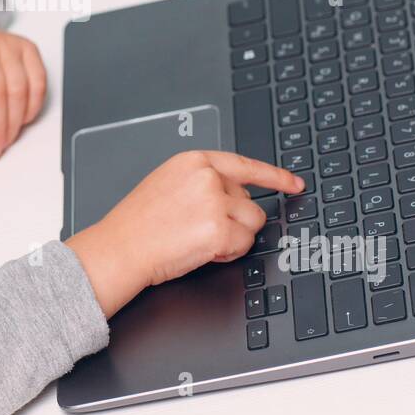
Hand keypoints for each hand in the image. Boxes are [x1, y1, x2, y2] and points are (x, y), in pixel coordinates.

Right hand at [65, 151, 303, 316]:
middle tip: (199, 230)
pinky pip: (244, 245)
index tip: (293, 183)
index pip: (245, 165)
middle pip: (249, 202)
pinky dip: (229, 252)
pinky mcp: (219, 230)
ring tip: (200, 240)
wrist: (120, 248)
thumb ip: (201, 182)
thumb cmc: (137, 224)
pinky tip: (203, 250)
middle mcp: (207, 178)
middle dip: (233, 221)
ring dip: (235, 237)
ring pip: (253, 224)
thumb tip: (234, 195)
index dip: (274, 176)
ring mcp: (214, 203)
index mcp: (193, 161)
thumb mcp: (167, 184)